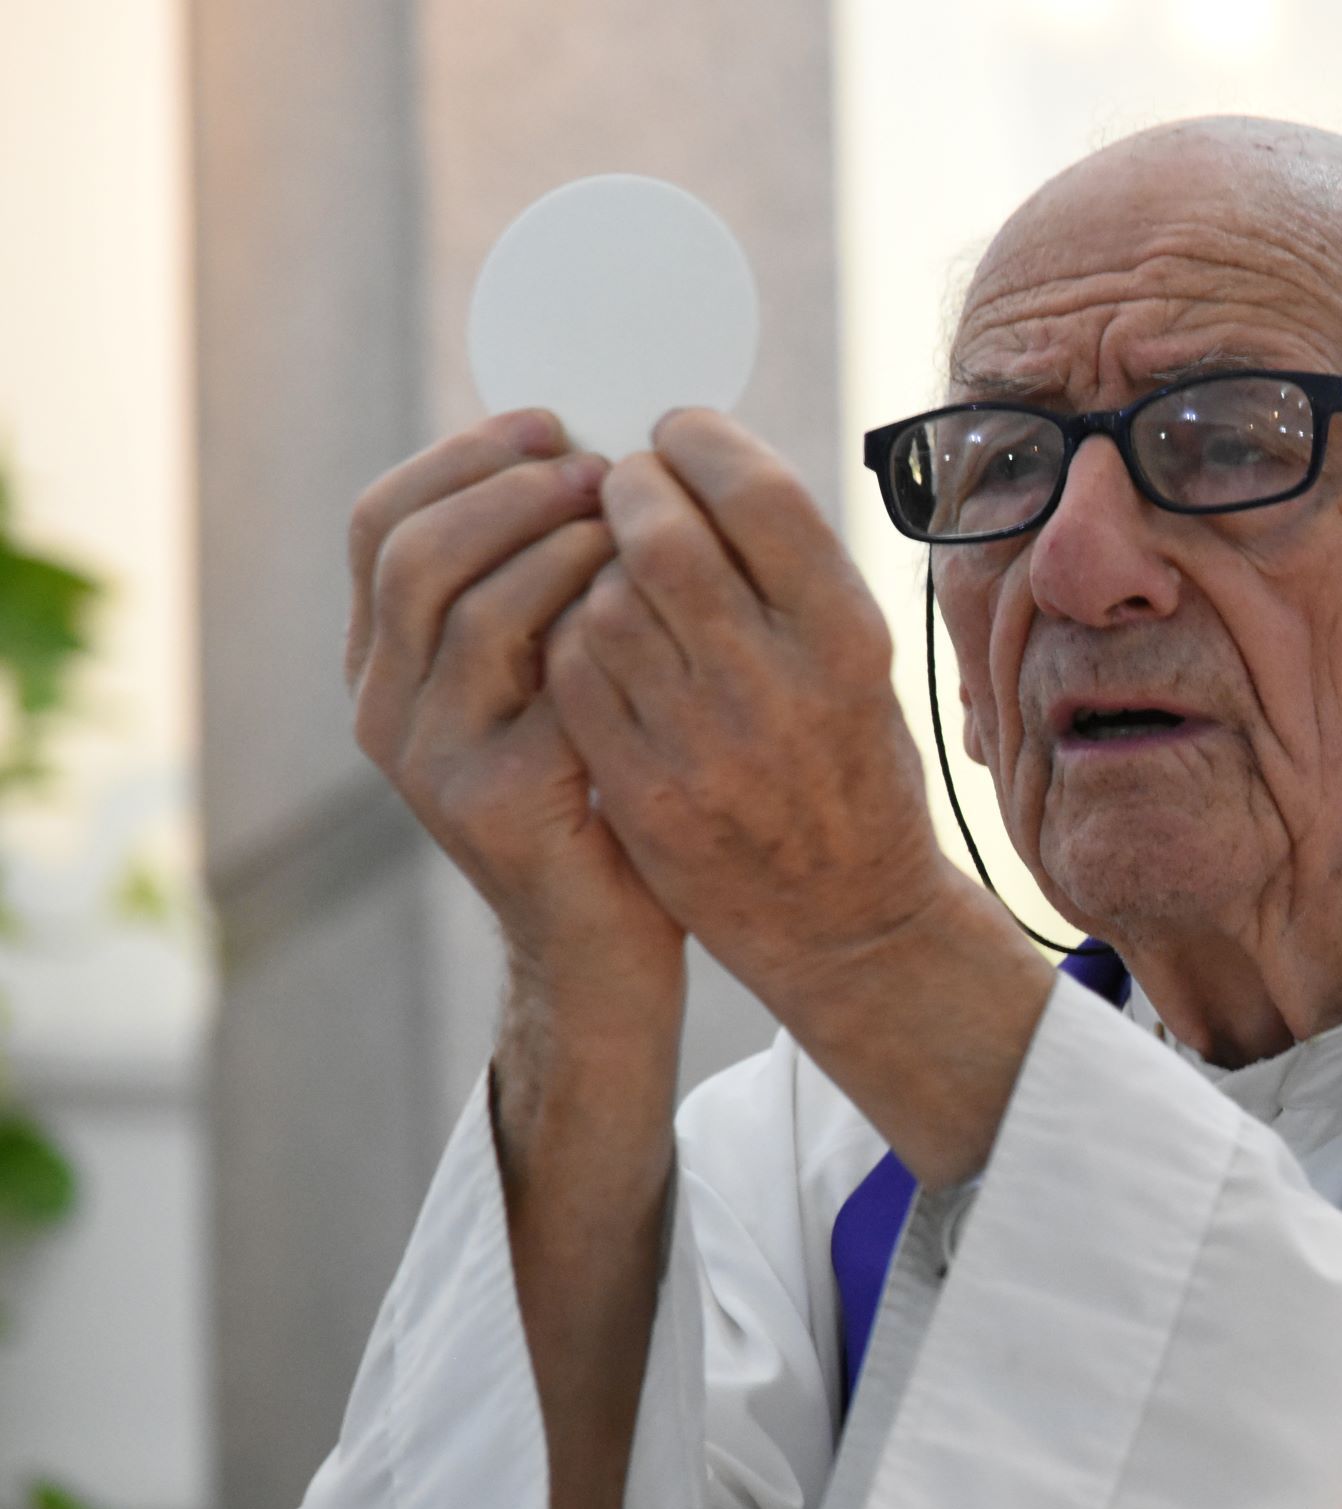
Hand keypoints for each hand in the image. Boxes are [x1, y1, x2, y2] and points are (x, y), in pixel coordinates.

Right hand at [345, 409, 684, 1004]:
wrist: (606, 948)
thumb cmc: (596, 793)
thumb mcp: (550, 679)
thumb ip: (539, 590)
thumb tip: (586, 456)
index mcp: (385, 663)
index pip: (380, 522)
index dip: (462, 457)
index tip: (549, 421)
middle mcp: (384, 708)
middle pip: (414, 550)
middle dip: (515, 490)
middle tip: (603, 469)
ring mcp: (429, 760)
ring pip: (476, 608)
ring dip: (565, 548)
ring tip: (636, 531)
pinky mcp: (493, 803)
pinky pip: (545, 684)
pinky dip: (600, 628)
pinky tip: (656, 610)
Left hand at [542, 409, 949, 1013]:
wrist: (847, 918)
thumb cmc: (852, 764)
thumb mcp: (859, 659)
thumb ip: (789, 568)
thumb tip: (699, 458)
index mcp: (846, 636)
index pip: (758, 493)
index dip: (700, 441)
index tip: (677, 434)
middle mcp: (780, 685)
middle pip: (664, 537)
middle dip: (630, 490)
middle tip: (623, 486)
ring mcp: (704, 743)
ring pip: (604, 601)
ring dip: (593, 565)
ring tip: (615, 570)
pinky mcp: (644, 788)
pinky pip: (573, 673)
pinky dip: (571, 636)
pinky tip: (596, 640)